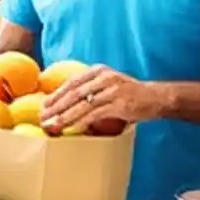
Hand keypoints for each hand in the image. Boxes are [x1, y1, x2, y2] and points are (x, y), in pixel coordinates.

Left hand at [41, 64, 160, 131]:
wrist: (157, 97)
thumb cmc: (127, 94)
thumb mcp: (106, 86)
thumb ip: (88, 91)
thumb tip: (62, 106)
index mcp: (98, 71)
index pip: (71, 83)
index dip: (55, 95)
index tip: (43, 107)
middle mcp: (104, 77)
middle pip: (73, 93)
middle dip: (55, 108)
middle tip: (42, 118)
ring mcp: (112, 90)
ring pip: (82, 105)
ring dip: (64, 117)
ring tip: (52, 126)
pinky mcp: (119, 104)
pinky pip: (95, 114)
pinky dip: (81, 121)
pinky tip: (71, 128)